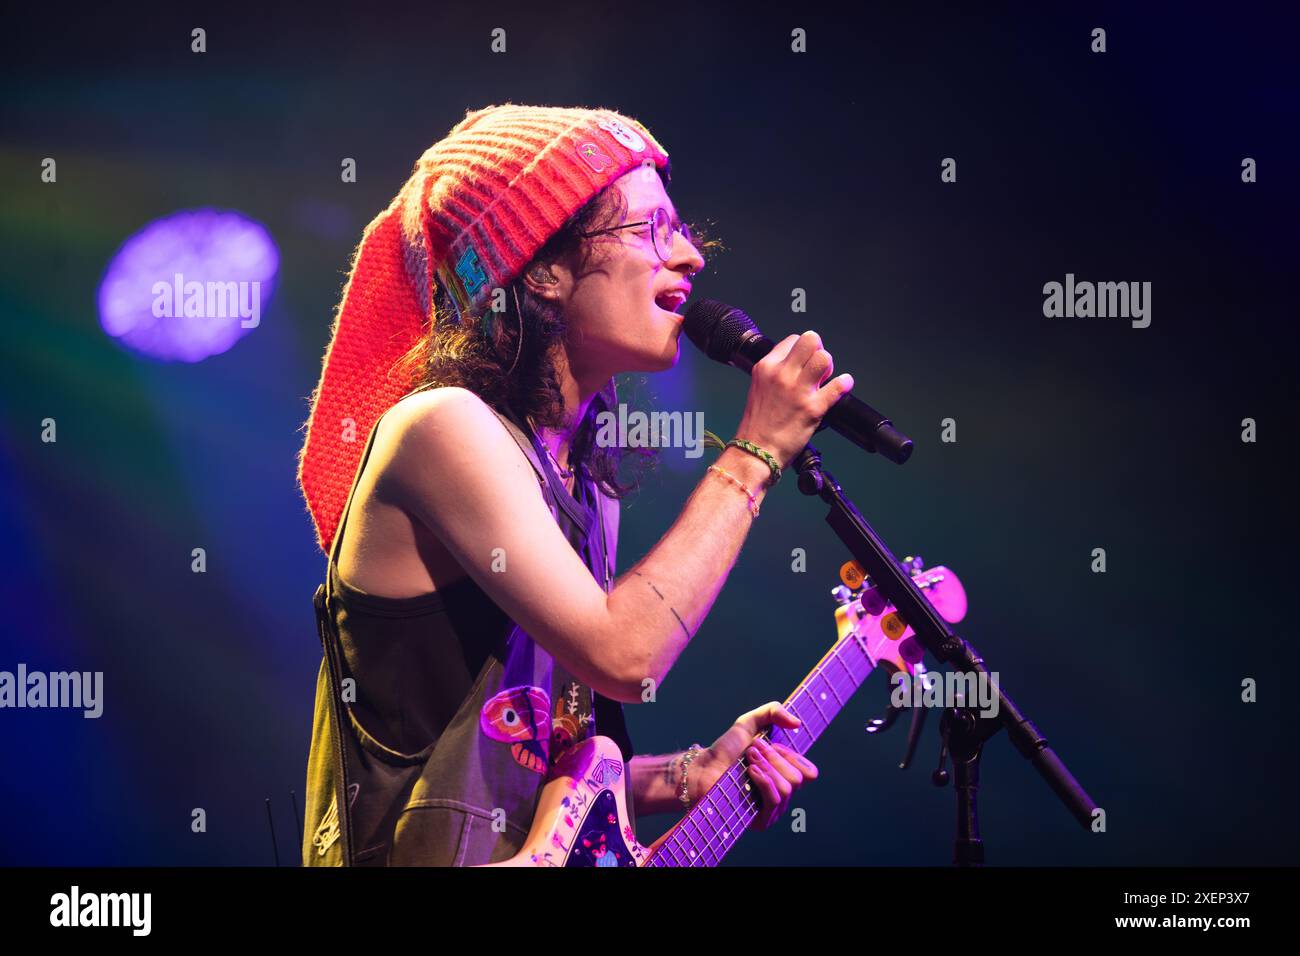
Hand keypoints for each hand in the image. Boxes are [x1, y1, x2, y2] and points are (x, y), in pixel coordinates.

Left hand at [690, 701, 818, 830]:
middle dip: (775, 758)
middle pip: (798, 778)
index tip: (774, 745)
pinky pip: (775, 800)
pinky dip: (765, 781)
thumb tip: (797, 723)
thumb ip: (773, 712)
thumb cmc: (726, 750)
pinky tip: (751, 771)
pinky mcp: (760, 820)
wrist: (703, 768)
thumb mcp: (749, 723)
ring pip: (788, 788)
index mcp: (784, 775)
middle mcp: (782, 794)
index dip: (794, 756)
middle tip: (753, 749)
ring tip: (748, 759)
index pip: (810, 773)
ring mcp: (772, 810)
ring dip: (767, 767)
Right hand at [735, 330, 854, 469]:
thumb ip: (776, 374)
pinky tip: (844, 385)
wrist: (755, 452)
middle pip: (810, 341)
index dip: (803, 349)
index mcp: (766, 367)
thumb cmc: (757, 425)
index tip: (805, 362)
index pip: (792, 340)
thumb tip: (797, 367)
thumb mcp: (759, 388)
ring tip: (825, 379)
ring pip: (824, 358)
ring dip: (829, 367)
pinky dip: (844, 384)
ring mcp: (797, 390)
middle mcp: (781, 374)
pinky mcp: (812, 408)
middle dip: (819, 351)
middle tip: (818, 367)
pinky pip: (837, 386)